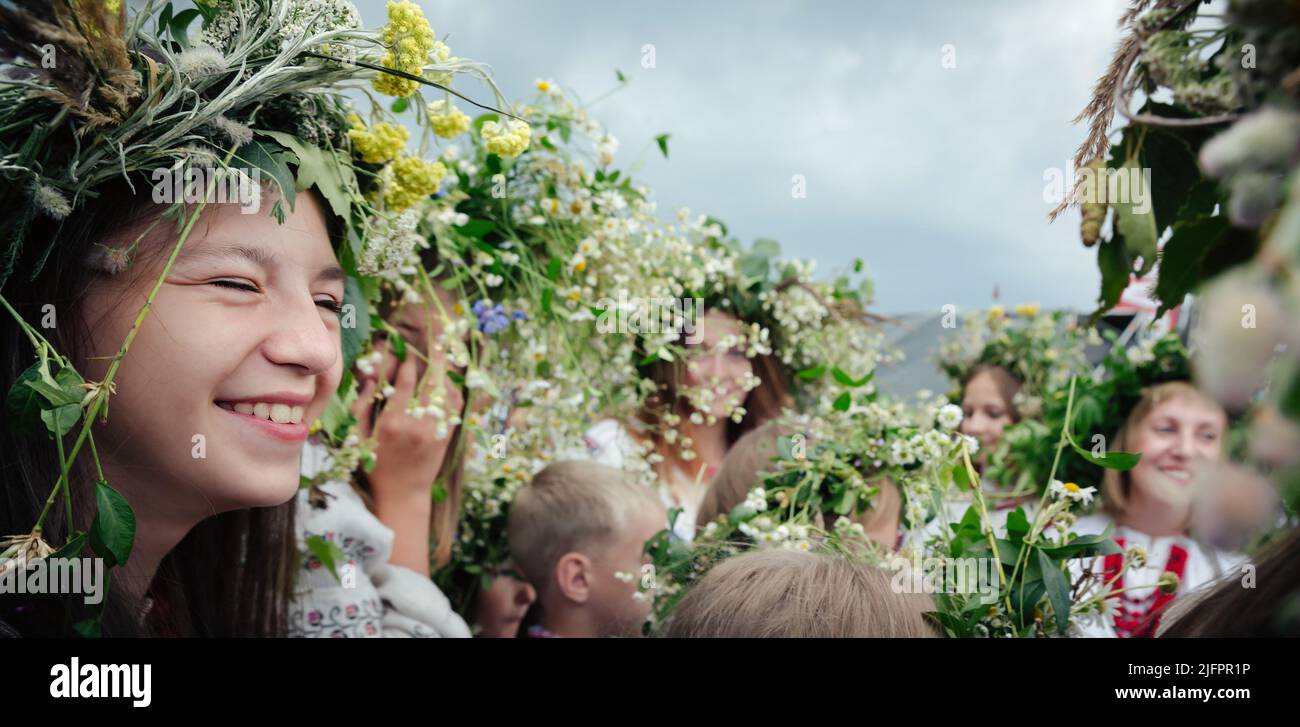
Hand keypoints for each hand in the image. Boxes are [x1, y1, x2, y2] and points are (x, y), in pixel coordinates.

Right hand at [350, 339, 453, 575]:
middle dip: (436, 356)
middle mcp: (418, 424)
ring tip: (446, 354)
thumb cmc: (376, 465)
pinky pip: (455, 406)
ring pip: (448, 391)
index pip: (405, 381)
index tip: (406, 351)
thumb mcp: (360, 436)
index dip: (407, 362)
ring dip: (448, 370)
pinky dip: (454, 389)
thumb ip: (365, 403)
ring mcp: (437, 430)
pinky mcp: (449, 435)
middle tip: (440, 336)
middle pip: (432, 380)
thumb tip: (372, 374)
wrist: (404, 494)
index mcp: (393, 423)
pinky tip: (449, 379)